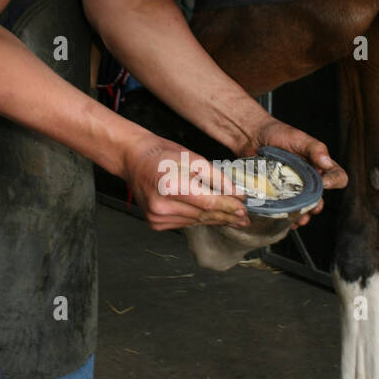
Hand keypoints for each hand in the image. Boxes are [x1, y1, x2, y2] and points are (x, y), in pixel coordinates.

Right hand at [121, 135, 251, 231]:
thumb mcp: (192, 157)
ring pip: (196, 222)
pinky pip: (185, 224)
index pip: (208, 202)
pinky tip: (212, 217)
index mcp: (170, 186)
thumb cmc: (161, 155)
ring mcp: (157, 217)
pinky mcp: (155, 223)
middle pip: (203, 215)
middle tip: (244, 219)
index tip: (244, 208)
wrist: (133, 160)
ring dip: (216, 220)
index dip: (229, 206)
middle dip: (227, 216)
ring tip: (234, 220)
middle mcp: (161, 206)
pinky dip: (200, 220)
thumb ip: (216, 177)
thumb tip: (236, 194)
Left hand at [240, 116, 347, 229]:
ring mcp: (292, 189)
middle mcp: (307, 179)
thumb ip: (314, 148)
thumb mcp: (298, 138)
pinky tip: (284, 220)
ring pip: (303, 208)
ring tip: (297, 218)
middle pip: (319, 198)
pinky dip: (286, 218)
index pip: (337, 176)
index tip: (324, 183)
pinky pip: (284, 210)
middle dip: (316, 205)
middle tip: (311, 207)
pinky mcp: (277, 195)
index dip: (334, 182)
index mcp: (317, 165)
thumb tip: (326, 162)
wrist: (251, 137)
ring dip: (302, 215)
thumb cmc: (277, 134)